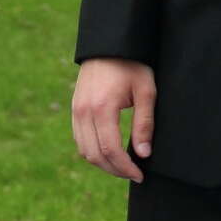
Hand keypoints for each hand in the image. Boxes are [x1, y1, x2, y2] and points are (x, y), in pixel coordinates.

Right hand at [72, 58, 155, 181]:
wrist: (109, 45)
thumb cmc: (132, 65)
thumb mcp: (146, 91)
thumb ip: (144, 123)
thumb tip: (143, 154)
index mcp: (102, 108)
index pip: (110, 150)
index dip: (125, 167)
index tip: (140, 175)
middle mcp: (84, 112)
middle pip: (95, 155)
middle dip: (115, 170)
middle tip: (134, 174)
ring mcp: (76, 111)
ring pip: (84, 150)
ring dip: (103, 163)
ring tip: (124, 166)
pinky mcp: (75, 109)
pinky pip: (79, 139)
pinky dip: (93, 151)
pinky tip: (110, 152)